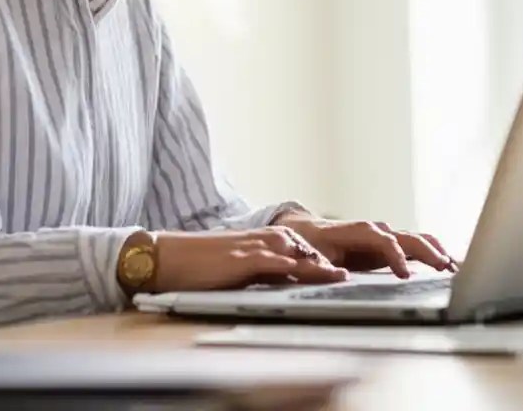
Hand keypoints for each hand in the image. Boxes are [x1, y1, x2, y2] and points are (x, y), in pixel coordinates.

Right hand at [149, 227, 349, 291]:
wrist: (169, 257)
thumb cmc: (201, 265)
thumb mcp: (239, 269)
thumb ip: (265, 272)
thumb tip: (289, 283)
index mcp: (264, 240)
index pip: (304, 247)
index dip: (327, 257)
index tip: (350, 267)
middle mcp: (264, 239)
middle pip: (308, 246)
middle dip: (332, 257)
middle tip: (353, 269)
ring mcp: (255, 247)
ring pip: (298, 252)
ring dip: (322, 264)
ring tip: (344, 276)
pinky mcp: (244, 260)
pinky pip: (277, 262)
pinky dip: (299, 268)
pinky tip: (314, 274)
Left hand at [275, 213, 457, 278]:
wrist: (306, 231)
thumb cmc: (309, 244)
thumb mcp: (309, 255)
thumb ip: (322, 266)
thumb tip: (339, 275)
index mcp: (357, 231)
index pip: (383, 240)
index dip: (395, 256)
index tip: (405, 275)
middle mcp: (376, 230)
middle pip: (407, 237)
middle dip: (427, 252)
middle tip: (444, 268)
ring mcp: (385, 236)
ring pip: (417, 240)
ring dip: (436, 251)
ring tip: (455, 267)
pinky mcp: (390, 246)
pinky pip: (417, 246)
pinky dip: (434, 253)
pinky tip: (450, 265)